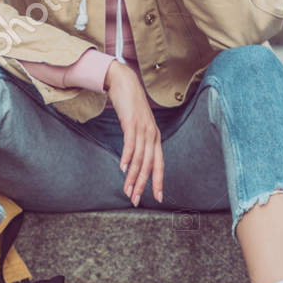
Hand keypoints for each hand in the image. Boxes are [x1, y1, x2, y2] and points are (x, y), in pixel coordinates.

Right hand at [104, 62, 161, 204]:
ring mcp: (143, 129)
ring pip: (139, 158)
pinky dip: (127, 157)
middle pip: (149, 165)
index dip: (158, 182)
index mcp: (155, 138)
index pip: (159, 164)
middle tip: (135, 200)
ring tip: (127, 190)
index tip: (156, 198)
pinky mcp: (132, 123)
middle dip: (142, 185)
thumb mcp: (137, 126)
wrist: (125, 82)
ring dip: (133, 176)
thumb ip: (139, 141)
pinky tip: (123, 168)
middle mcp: (152, 135)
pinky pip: (130, 144)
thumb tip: (134, 158)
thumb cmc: (130, 106)